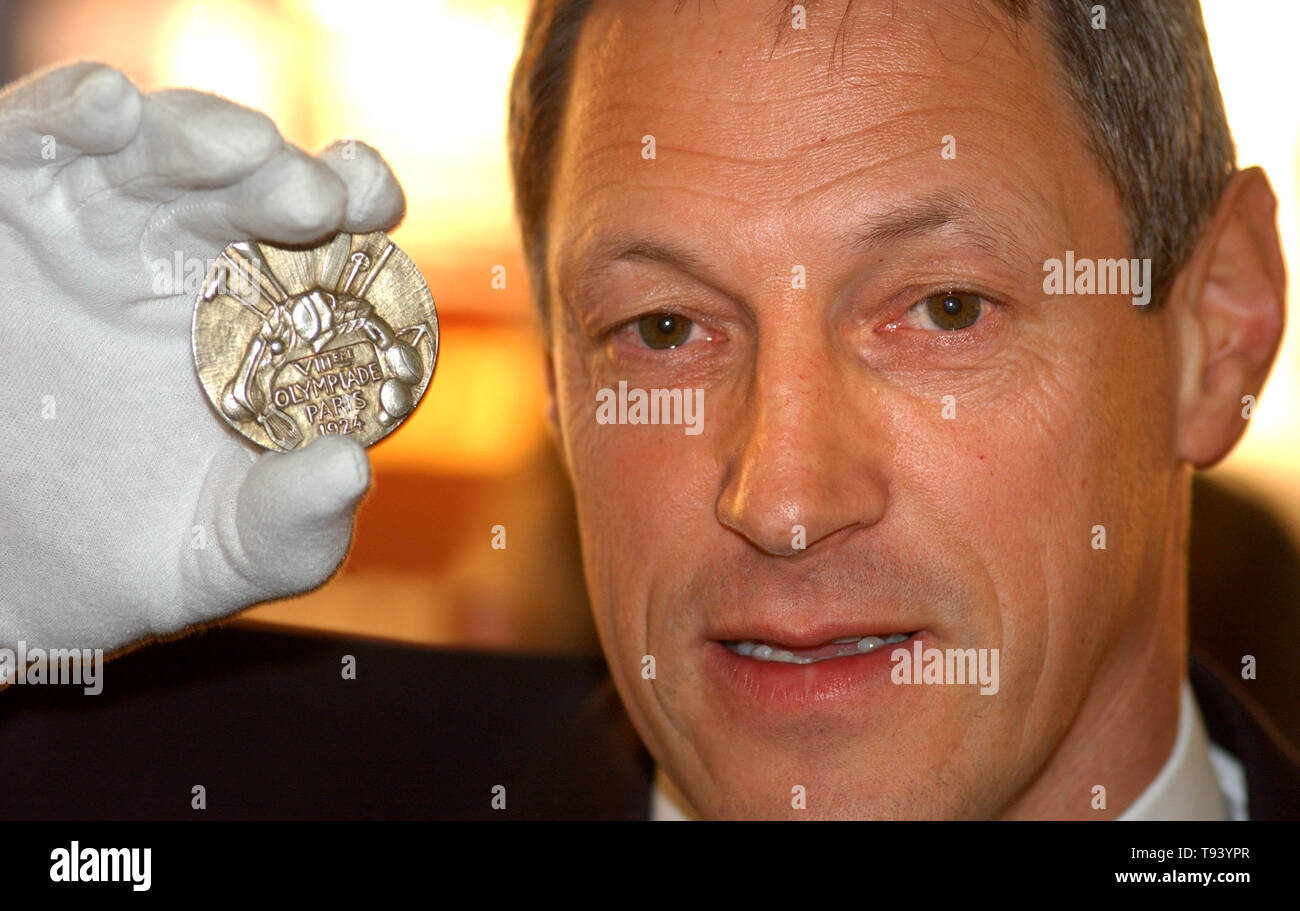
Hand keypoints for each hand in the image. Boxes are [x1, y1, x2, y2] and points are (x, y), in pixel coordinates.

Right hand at [0, 63, 406, 651]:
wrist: (13, 579)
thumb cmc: (140, 551)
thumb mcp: (231, 553)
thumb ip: (296, 524)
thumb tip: (349, 469)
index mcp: (268, 312)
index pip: (329, 235)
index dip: (358, 200)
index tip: (378, 208)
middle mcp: (188, 255)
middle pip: (247, 178)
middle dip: (284, 173)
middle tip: (315, 196)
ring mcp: (93, 230)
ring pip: (149, 150)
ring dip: (198, 135)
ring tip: (239, 151)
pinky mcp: (6, 217)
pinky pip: (31, 144)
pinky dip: (62, 115)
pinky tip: (104, 107)